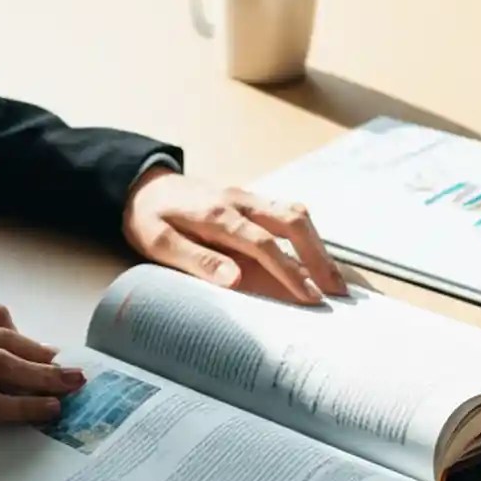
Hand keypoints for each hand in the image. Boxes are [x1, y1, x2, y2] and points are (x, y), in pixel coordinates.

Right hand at [0, 296, 84, 468]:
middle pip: (7, 339)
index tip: (48, 352)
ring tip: (69, 389)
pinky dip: (22, 407)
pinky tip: (43, 411)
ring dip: (44, 380)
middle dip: (45, 358)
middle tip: (74, 372)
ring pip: (4, 367)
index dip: (28, 336)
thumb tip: (7, 357)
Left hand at [122, 167, 347, 303]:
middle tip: (338, 291)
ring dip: (318, 245)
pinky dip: (308, 235)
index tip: (309, 298)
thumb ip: (196, 259)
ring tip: (334, 279)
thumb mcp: (158, 242)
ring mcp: (247, 197)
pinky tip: (316, 256)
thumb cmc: (147, 217)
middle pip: (293, 222)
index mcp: (218, 215)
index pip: (264, 244)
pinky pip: (287, 212)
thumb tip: (234, 280)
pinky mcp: (250, 200)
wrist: (141, 183)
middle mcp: (239, 201)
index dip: (290, 272)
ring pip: (295, 214)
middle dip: (319, 257)